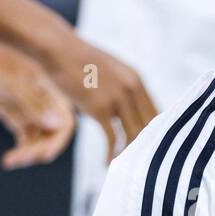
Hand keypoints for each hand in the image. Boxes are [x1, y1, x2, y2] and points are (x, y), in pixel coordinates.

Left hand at [0, 41, 75, 169]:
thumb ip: (34, 102)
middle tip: (21, 159)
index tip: (45, 154)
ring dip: (29, 153)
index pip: (65, 123)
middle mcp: (49, 104)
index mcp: (54, 92)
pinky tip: (9, 159)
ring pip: (40, 141)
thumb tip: (55, 124)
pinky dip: (21, 151)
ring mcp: (35, 113)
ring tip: (10, 160)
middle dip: (40, 150)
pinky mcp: (22, 119)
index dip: (58, 140)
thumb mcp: (13, 80)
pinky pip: (27, 140)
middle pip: (53, 136)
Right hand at [38, 31, 157, 160]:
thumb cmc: (79, 60)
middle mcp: (132, 88)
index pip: (156, 113)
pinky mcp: (100, 109)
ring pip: (135, 136)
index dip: (155, 133)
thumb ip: (122, 86)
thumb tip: (128, 105)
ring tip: (124, 166)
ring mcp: (117, 99)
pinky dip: (112, 155)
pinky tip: (107, 162)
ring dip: (130, 154)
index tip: (149, 148)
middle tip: (140, 163)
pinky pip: (113, 140)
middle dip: (146, 147)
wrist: (58, 50)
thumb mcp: (110, 69)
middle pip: (149, 126)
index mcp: (136, 79)